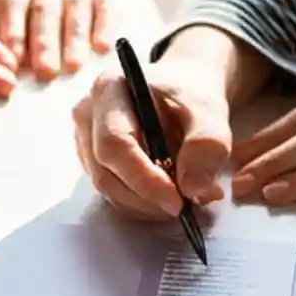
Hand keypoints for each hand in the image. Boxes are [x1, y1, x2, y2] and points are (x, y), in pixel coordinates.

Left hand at [0, 0, 110, 79]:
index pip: (13, 1)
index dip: (13, 28)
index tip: (12, 57)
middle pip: (45, 8)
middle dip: (44, 40)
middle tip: (44, 72)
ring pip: (76, 9)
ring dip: (75, 38)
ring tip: (73, 66)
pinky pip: (106, 6)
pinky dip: (105, 26)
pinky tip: (103, 48)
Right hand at [73, 55, 235, 219]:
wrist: (186, 90)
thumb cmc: (192, 93)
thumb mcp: (210, 110)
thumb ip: (207, 144)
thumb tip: (194, 188)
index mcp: (109, 90)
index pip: (115, 144)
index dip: (144, 180)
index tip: (177, 203)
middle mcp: (88, 115)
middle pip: (107, 173)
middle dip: (150, 198)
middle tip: (190, 205)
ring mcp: (86, 141)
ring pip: (110, 190)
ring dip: (149, 205)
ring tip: (186, 197)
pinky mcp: (93, 162)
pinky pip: (114, 194)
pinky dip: (144, 203)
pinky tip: (169, 194)